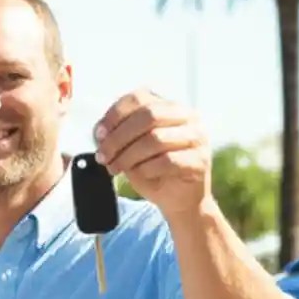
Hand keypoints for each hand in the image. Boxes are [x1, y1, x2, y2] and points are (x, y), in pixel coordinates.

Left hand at [93, 89, 212, 218]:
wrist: (178, 200)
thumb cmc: (152, 170)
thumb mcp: (130, 148)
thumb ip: (117, 134)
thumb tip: (99, 131)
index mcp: (169, 106)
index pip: (139, 98)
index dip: (115, 114)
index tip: (98, 134)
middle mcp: (187, 117)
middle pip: (148, 116)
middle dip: (118, 137)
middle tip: (103, 156)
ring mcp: (197, 137)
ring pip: (156, 138)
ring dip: (128, 156)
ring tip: (115, 168)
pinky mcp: (200, 161)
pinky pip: (167, 161)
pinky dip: (147, 168)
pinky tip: (140, 174)